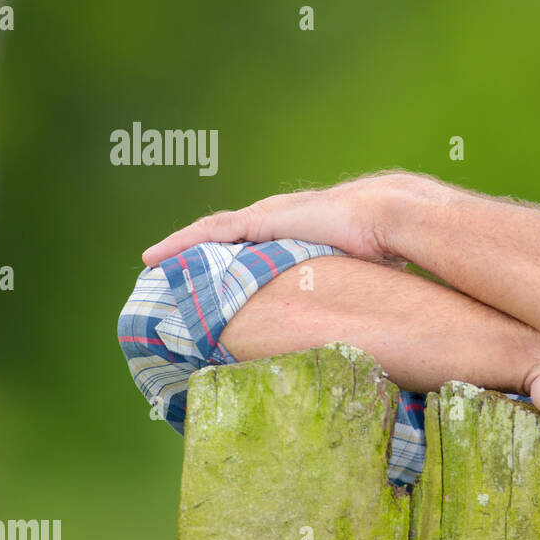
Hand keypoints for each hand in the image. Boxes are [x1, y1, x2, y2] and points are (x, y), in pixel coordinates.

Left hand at [139, 170, 421, 266]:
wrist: (388, 215)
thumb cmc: (386, 246)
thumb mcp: (359, 275)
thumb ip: (351, 291)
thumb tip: (364, 324)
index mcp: (300, 234)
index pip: (256, 246)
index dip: (234, 260)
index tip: (216, 277)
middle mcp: (277, 221)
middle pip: (226, 238)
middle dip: (200, 254)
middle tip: (173, 274)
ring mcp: (266, 219)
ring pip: (210, 234)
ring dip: (181, 249)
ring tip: (152, 264)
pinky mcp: (258, 222)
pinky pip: (208, 233)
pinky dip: (179, 244)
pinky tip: (153, 258)